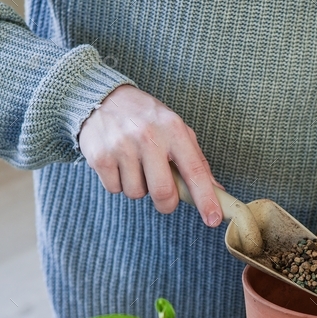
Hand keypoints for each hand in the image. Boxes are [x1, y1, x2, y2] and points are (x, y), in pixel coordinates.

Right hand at [79, 84, 222, 225]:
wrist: (103, 97)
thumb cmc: (146, 118)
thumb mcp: (174, 129)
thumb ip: (195, 159)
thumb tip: (216, 189)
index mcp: (172, 128)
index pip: (194, 171)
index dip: (205, 199)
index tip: (213, 219)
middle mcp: (147, 136)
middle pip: (163, 192)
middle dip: (166, 204)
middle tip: (165, 199)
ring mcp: (122, 146)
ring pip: (137, 193)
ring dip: (139, 188)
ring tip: (135, 165)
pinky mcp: (100, 156)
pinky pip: (115, 189)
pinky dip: (119, 183)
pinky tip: (118, 163)